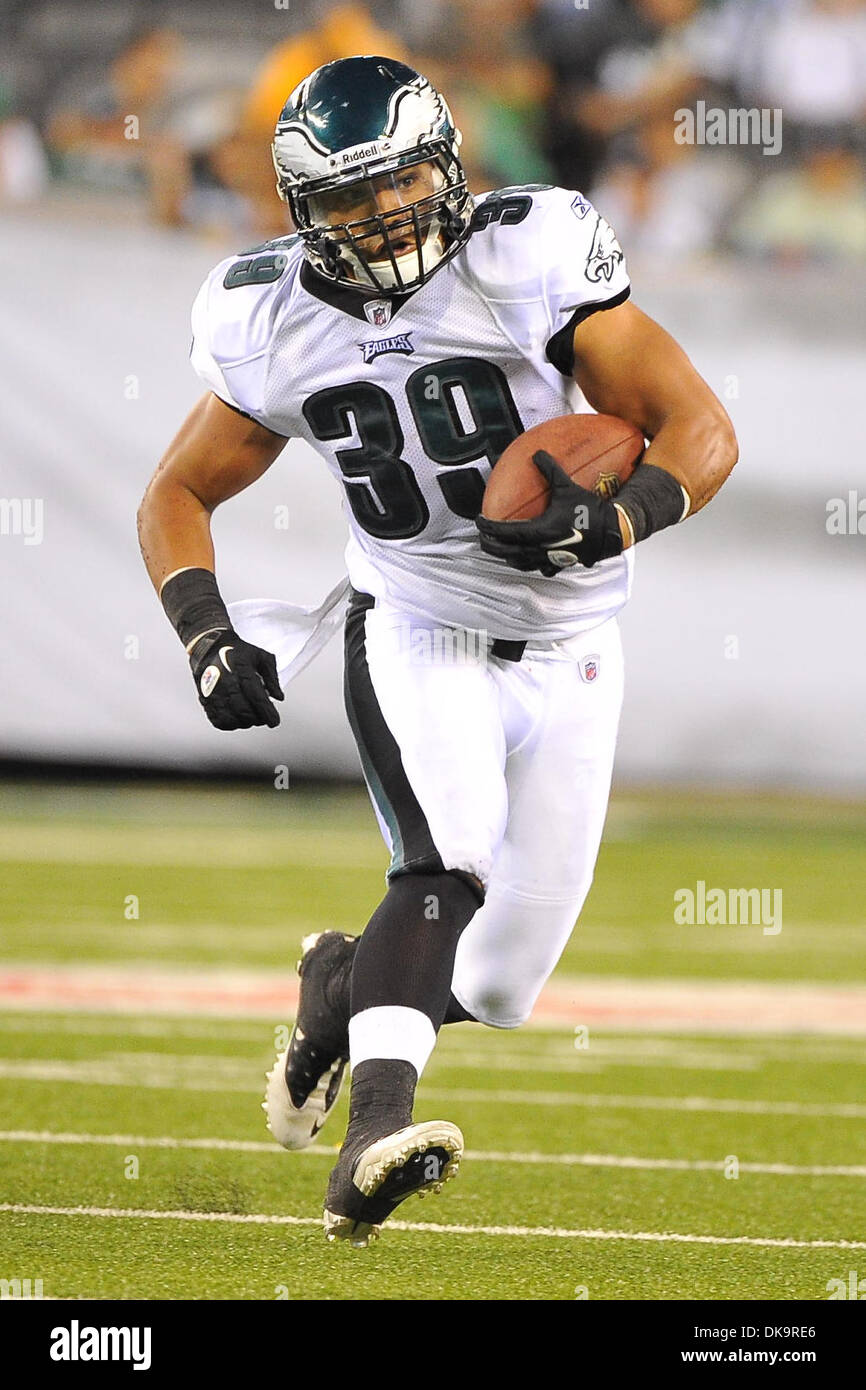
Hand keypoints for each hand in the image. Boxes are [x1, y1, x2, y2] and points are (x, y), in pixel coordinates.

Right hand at [189, 630, 283, 729]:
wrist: (209, 647)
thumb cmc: (236, 652)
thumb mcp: (261, 657)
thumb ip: (272, 677)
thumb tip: (278, 697)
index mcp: (241, 670)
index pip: (256, 697)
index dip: (267, 712)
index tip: (274, 721)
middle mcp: (226, 683)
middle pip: (245, 711)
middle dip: (258, 718)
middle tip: (264, 716)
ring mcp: (214, 693)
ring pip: (232, 719)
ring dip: (246, 722)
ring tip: (252, 716)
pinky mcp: (206, 700)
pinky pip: (219, 721)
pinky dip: (232, 724)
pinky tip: (238, 717)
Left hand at [476, 450, 624, 575]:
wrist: (613, 531)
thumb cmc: (590, 510)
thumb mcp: (567, 487)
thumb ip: (550, 470)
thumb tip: (536, 453)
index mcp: (539, 531)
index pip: (505, 531)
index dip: (488, 527)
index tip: (479, 521)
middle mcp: (541, 548)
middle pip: (506, 551)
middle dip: (490, 545)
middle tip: (482, 538)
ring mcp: (550, 559)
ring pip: (520, 563)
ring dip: (506, 557)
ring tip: (499, 550)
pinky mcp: (560, 564)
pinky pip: (538, 569)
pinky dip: (527, 565)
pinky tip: (525, 561)